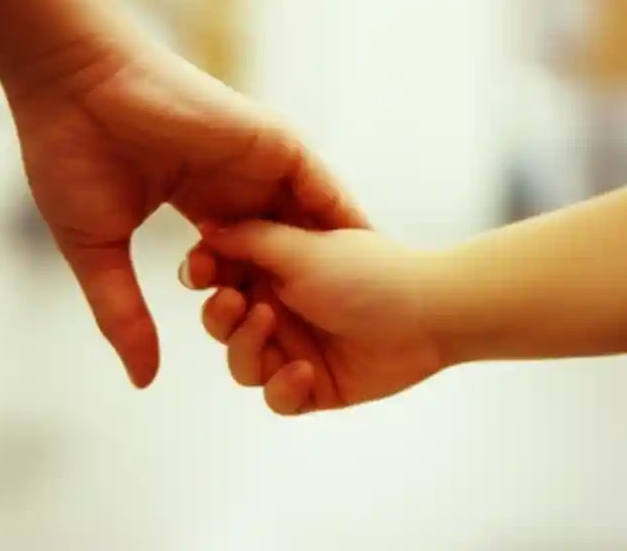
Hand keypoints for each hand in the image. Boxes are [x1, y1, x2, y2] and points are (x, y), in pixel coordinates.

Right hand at [1, 21, 366, 387]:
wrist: (73, 84)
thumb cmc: (70, 157)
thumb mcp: (98, 252)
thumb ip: (124, 314)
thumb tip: (144, 380)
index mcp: (201, 206)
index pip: (245, 265)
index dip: (255, 306)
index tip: (267, 353)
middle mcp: (238, 187)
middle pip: (285, 252)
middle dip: (301, 298)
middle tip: (319, 350)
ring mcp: (258, 165)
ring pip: (309, 225)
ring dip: (332, 267)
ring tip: (365, 313)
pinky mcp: (274, 145)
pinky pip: (323, 190)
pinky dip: (344, 224)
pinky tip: (367, 261)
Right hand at [188, 222, 446, 413]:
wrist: (429, 312)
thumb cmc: (369, 272)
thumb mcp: (301, 248)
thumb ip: (249, 239)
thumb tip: (206, 226)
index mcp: (277, 266)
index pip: (220, 273)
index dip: (202, 273)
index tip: (198, 270)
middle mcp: (281, 306)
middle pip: (222, 323)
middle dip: (219, 316)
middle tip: (234, 303)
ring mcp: (297, 347)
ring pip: (242, 364)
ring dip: (246, 349)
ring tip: (270, 328)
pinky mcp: (315, 386)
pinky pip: (277, 399)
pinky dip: (284, 388)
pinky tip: (305, 372)